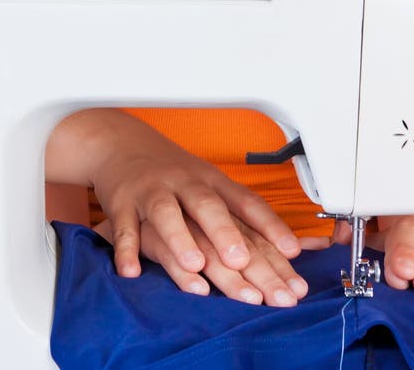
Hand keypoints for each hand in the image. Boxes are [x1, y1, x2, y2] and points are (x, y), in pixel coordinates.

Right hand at [45, 109, 299, 280]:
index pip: (246, 203)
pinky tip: (132, 271)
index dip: (270, 225)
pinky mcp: (121, 203)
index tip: (293, 252)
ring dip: (180, 238)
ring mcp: (152, 191)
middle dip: (225, 234)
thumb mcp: (210, 186)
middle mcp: (185, 184)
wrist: (121, 142)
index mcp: (213, 182)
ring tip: (194, 266)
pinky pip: (124, 227)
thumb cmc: (175, 175)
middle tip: (242, 261)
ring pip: (166, 212)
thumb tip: (293, 252)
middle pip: (208, 206)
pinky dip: (126, 249)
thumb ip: (242, 219)